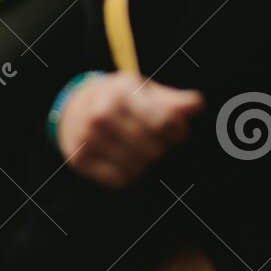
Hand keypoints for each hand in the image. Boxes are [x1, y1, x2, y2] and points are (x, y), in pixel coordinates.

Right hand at [57, 72, 201, 188]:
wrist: (75, 107)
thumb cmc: (121, 99)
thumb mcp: (145, 91)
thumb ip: (172, 100)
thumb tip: (196, 106)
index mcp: (121, 92)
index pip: (163, 122)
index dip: (178, 132)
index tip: (176, 133)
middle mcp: (100, 115)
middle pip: (153, 149)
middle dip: (162, 150)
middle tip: (158, 145)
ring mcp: (87, 138)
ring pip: (137, 167)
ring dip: (147, 164)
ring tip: (143, 154)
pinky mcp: (79, 159)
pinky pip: (119, 180)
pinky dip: (129, 175)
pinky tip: (128, 163)